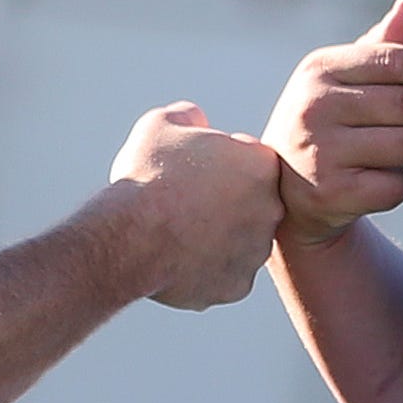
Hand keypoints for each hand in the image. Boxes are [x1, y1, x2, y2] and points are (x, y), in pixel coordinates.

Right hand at [108, 102, 285, 309]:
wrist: (131, 236)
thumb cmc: (148, 176)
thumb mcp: (162, 124)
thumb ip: (188, 116)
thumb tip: (194, 119)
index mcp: (262, 165)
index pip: (250, 159)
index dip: (221, 161)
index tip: (195, 168)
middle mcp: (271, 209)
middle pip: (253, 202)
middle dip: (227, 201)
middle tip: (187, 201)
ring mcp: (256, 252)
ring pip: (241, 241)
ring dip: (220, 236)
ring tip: (180, 231)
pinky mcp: (236, 286)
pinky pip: (225, 274)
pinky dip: (207, 269)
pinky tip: (180, 258)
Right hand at [263, 0, 402, 250]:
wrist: (286, 192)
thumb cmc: (327, 125)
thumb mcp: (342, 81)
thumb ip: (380, 47)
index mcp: (319, 69)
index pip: (393, 60)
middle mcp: (314, 107)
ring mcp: (321, 152)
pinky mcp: (332, 194)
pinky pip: (396, 185)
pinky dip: (402, 182)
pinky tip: (387, 178)